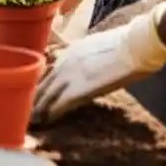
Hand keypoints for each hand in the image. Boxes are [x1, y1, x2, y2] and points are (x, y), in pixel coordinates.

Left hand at [32, 4, 165, 123]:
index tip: (40, 89)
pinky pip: (59, 104)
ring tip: (34, 118)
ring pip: (47, 94)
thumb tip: (93, 62)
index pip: (51, 68)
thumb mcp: (100, 45)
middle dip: (36, 95)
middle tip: (29, 106)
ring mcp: (70, 75)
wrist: (135, 46)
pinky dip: (52, 114)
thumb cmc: (127, 44)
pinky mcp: (78, 89)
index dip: (44, 81)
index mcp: (72, 50)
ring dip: (40, 107)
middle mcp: (66, 61)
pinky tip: (48, 121)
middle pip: (44, 81)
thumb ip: (90, 54)